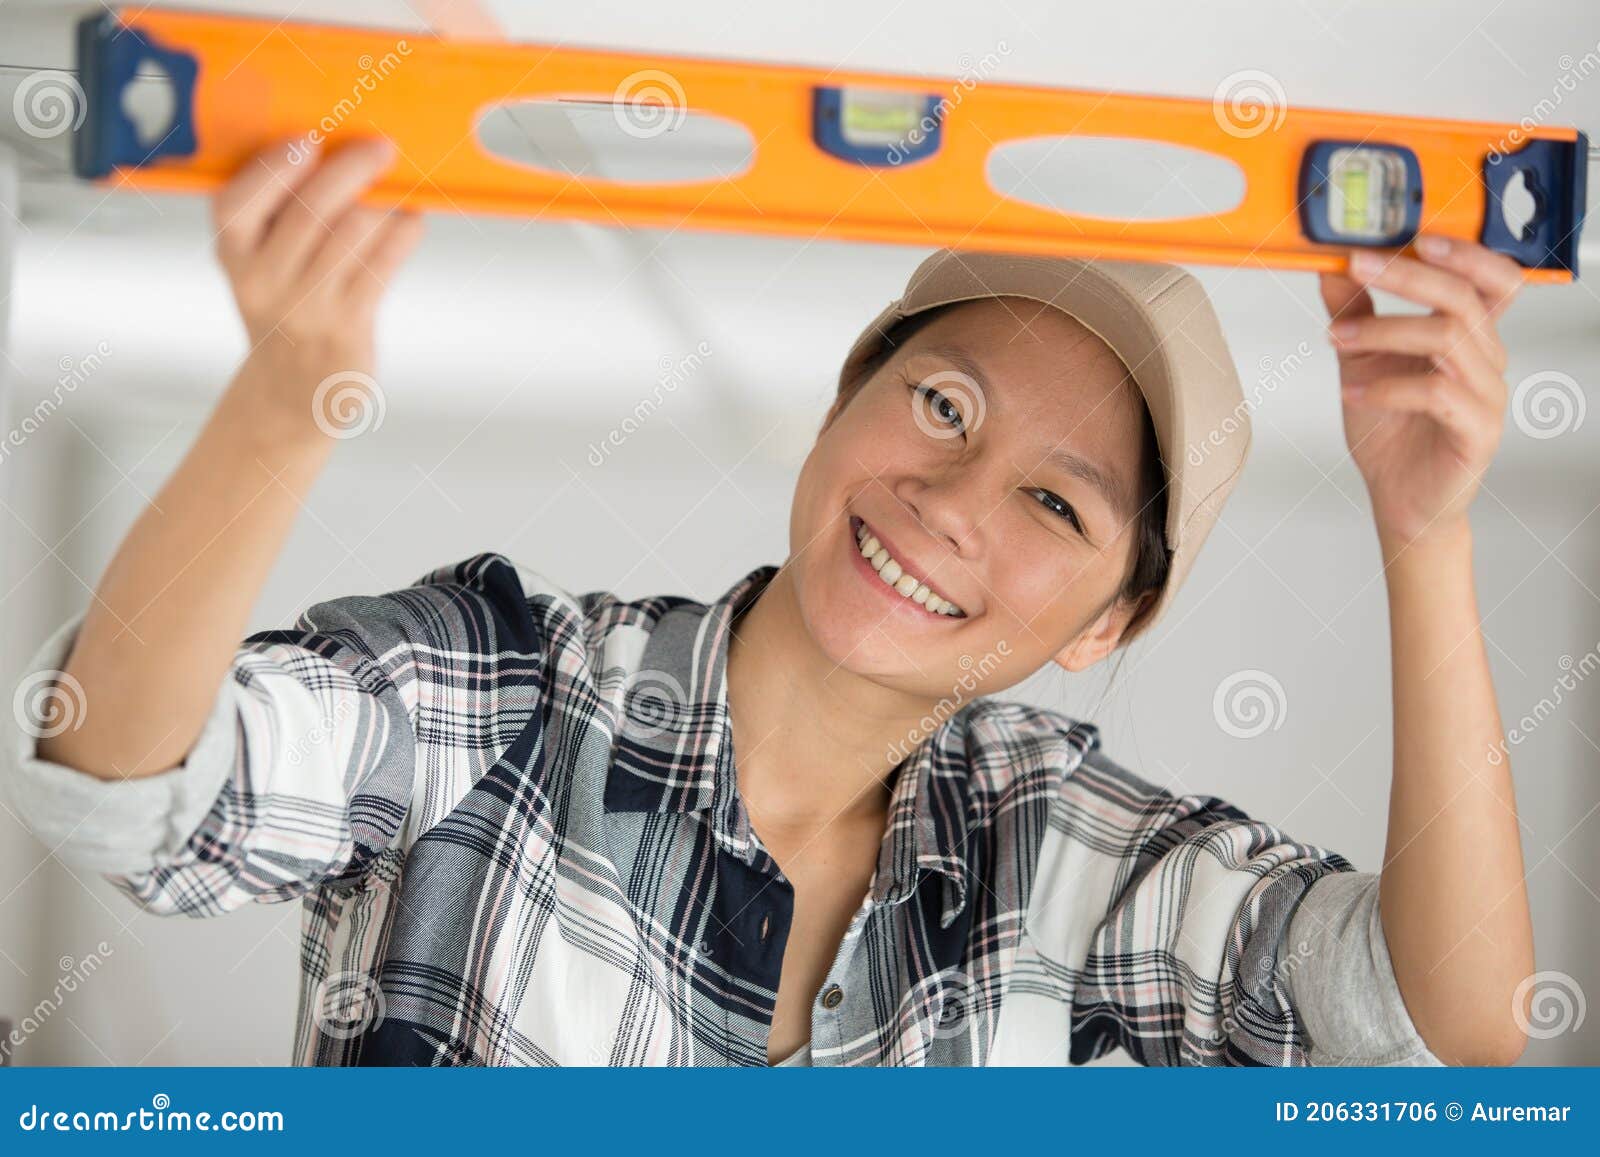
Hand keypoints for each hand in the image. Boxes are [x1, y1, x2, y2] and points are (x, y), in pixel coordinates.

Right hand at [211, 135, 424, 413]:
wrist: (294, 387)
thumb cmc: (286, 303)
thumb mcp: (260, 261)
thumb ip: (281, 212)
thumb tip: (339, 149)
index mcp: (232, 254)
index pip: (237, 202)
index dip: (274, 167)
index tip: (308, 139)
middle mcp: (263, 281)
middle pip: (310, 209)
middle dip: (351, 168)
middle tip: (382, 148)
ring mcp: (306, 307)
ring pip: (354, 230)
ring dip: (384, 202)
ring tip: (399, 189)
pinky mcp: (348, 326)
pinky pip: (383, 263)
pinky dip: (403, 233)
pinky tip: (411, 220)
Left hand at [1317, 233, 1522, 550]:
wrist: (1399, 498)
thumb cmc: (1391, 428)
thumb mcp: (1362, 359)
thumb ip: (1355, 312)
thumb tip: (1332, 266)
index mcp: (1470, 335)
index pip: (1493, 278)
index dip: (1463, 252)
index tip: (1412, 236)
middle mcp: (1487, 359)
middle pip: (1464, 298)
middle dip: (1408, 276)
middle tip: (1358, 265)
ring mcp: (1487, 395)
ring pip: (1448, 339)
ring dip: (1384, 331)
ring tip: (1336, 338)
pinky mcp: (1476, 431)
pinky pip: (1438, 394)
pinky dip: (1388, 386)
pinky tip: (1353, 390)